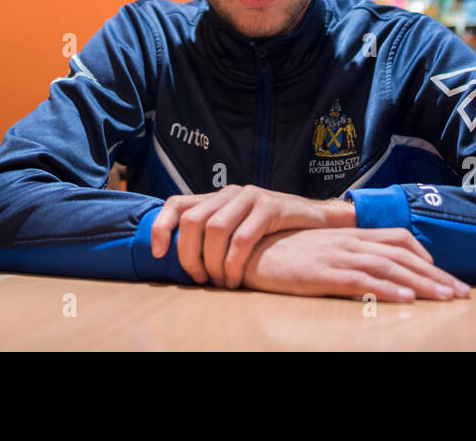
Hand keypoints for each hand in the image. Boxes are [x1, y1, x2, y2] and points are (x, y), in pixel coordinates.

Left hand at [151, 184, 355, 287]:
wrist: (317, 221)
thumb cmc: (274, 232)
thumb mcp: (240, 228)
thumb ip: (215, 234)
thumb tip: (182, 258)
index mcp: (217, 197)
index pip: (177, 204)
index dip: (161, 227)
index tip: (158, 254)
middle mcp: (229, 192)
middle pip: (193, 221)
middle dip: (189, 255)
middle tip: (199, 279)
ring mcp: (250, 197)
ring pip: (215, 229)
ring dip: (212, 262)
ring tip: (219, 282)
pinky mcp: (270, 207)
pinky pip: (242, 237)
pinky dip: (234, 262)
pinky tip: (235, 278)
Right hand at [241, 227, 471, 301]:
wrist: (247, 249)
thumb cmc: (281, 250)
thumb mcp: (318, 246)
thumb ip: (344, 249)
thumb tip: (368, 263)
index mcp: (349, 234)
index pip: (398, 238)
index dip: (424, 256)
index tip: (443, 275)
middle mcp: (348, 240)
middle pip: (402, 255)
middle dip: (435, 275)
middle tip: (461, 293)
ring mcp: (337, 255)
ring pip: (389, 267)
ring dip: (421, 284)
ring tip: (445, 299)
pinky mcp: (323, 273)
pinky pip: (362, 280)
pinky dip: (387, 289)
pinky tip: (405, 300)